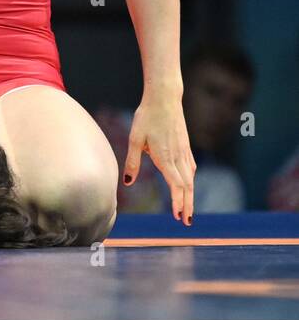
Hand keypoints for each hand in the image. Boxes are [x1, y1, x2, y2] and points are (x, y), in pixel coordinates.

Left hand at [126, 88, 196, 225]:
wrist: (164, 98)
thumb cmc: (147, 117)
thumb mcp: (135, 139)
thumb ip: (132, 161)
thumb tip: (128, 182)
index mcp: (165, 157)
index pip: (176, 185)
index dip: (178, 202)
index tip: (178, 216)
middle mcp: (178, 157)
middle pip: (186, 186)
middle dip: (187, 205)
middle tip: (187, 222)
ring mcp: (184, 151)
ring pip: (190, 178)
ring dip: (190, 194)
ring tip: (188, 208)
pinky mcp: (185, 145)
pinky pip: (190, 167)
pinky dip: (191, 179)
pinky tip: (189, 183)